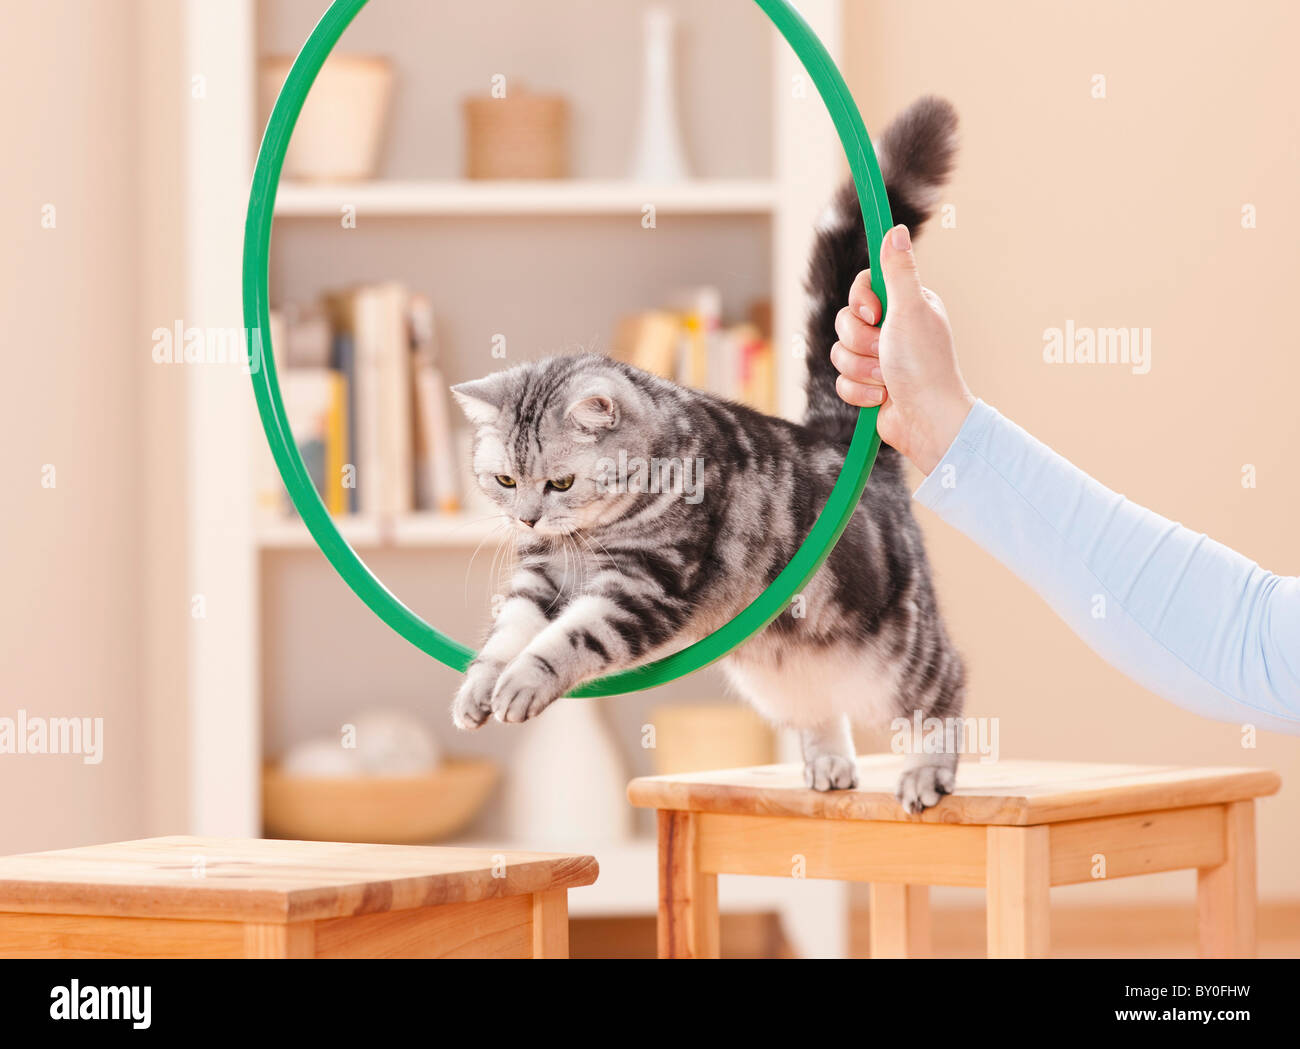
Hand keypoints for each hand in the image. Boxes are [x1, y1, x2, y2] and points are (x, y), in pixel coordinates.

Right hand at [831, 224, 974, 473]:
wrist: (926, 421)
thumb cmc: (924, 365)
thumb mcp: (911, 309)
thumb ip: (898, 271)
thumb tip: (894, 230)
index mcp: (905, 306)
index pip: (862, 288)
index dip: (860, 302)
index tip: (873, 313)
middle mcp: (891, 329)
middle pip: (845, 321)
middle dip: (860, 342)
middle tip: (884, 353)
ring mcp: (877, 359)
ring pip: (839, 352)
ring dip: (860, 370)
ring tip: (886, 380)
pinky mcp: (866, 386)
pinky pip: (840, 381)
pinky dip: (858, 392)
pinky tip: (880, 398)